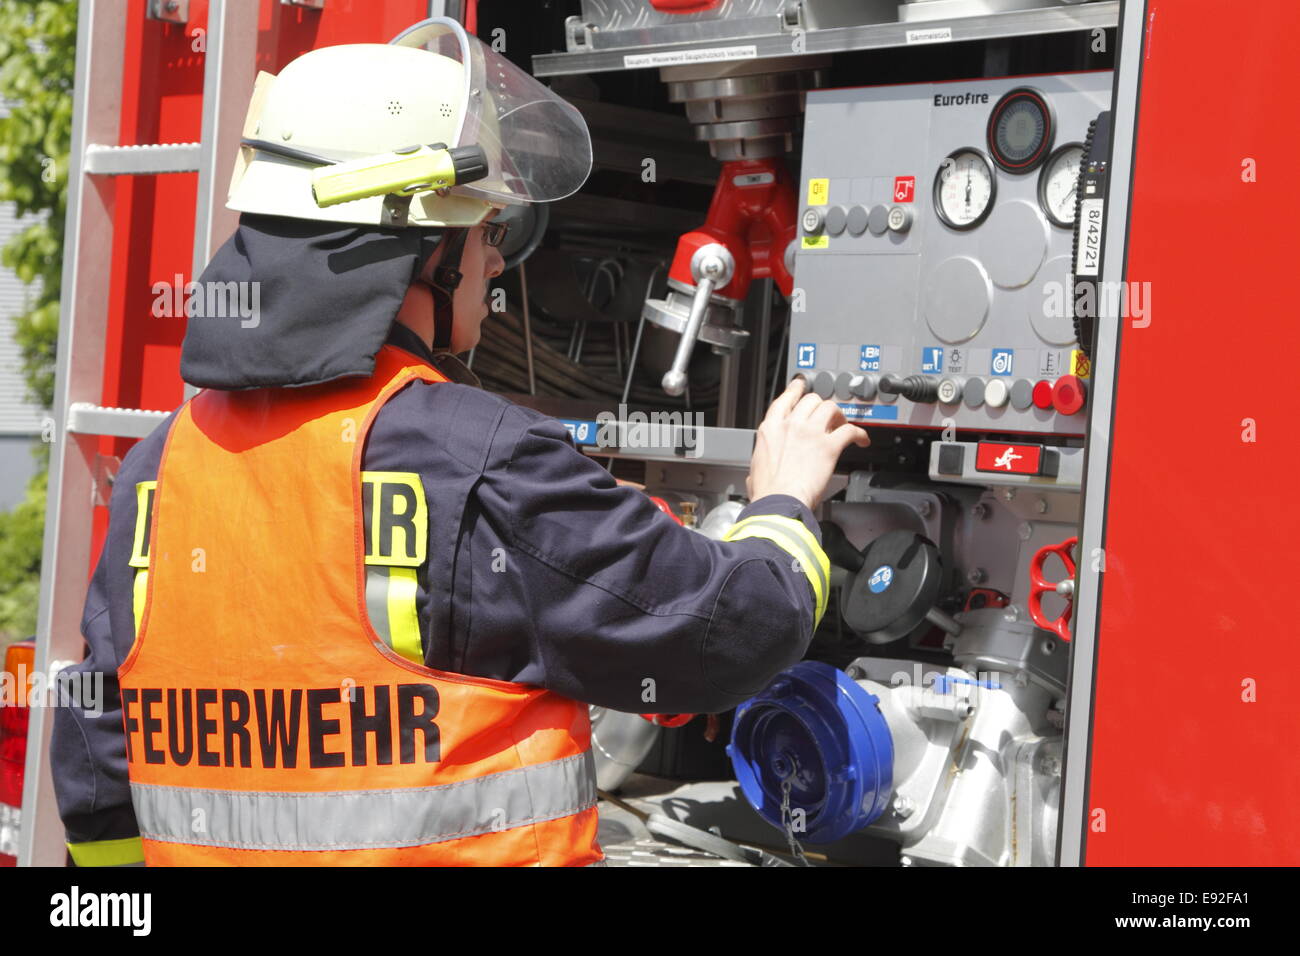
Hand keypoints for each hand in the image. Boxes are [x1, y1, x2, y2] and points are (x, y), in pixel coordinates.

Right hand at [746, 377, 870, 511]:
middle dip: (820, 406)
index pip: (786, 399)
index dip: (796, 390)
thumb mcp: (755, 471)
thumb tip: (758, 475)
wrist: (779, 503)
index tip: (801, 387)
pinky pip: (850, 430)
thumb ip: (760, 465)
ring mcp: (811, 433)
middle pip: (811, 400)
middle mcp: (791, 425)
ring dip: (839, 415)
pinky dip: (859, 434)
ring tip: (842, 425)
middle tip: (827, 416)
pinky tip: (861, 440)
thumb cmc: (768, 493)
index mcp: (770, 429)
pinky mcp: (830, 446)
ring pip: (830, 408)